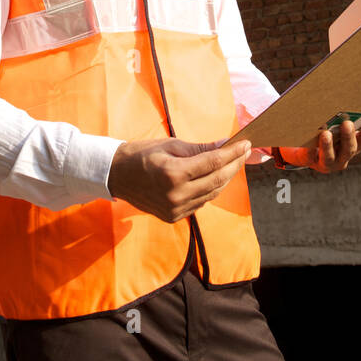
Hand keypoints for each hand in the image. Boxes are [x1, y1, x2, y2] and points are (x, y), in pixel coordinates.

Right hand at [108, 136, 251, 222]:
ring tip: (234, 163)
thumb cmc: (142, 154)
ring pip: (212, 194)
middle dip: (234, 165)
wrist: (116, 175)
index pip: (213, 163)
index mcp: (174, 174)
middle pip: (217, 180)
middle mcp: (176, 195)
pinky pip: (201, 203)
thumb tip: (225, 144)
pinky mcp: (174, 217)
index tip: (245, 143)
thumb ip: (199, 148)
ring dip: (225, 178)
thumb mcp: (170, 145)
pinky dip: (211, 190)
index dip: (232, 153)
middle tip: (245, 152)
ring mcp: (175, 209)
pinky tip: (216, 177)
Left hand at [282, 110, 360, 173]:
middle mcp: (344, 155)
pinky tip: (306, 143)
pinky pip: (309, 157)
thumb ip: (340, 110)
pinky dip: (308, 150)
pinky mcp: (310, 162)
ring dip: (328, 145)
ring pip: (330, 156)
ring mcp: (328, 162)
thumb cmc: (322, 128)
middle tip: (348, 123)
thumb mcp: (333, 119)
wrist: (301, 148)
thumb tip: (342, 89)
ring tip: (325, 134)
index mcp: (354, 142)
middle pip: (351, 147)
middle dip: (349, 136)